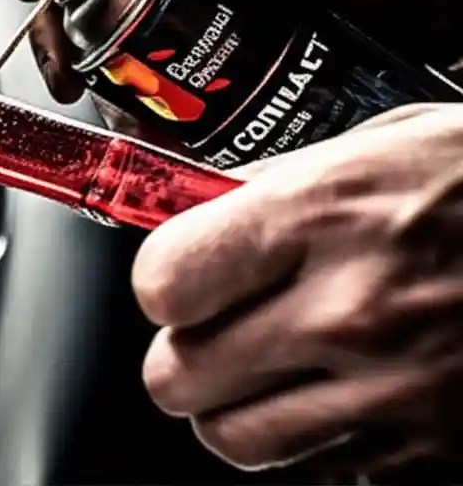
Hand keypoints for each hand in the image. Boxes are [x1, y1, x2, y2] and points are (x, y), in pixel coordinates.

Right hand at [12, 0, 462, 105]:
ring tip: (111, 110)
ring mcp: (205, 21)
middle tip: (64, 74)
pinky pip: (163, 90)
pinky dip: (143, 114)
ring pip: (121, 45)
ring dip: (98, 79)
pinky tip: (149, 131)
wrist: (455, 22)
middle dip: (63, 31)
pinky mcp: (222, 71)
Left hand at [132, 103, 462, 472]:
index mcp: (327, 216)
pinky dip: (322, 442)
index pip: (162, 283)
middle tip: (222, 331)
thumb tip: (198, 215)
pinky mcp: (435, 454)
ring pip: (235, 439)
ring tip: (283, 369)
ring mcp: (399, 394)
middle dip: (189, 355)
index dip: (164, 285)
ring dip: (243, 407)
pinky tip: (356, 395)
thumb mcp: (387, 146)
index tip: (184, 279)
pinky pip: (322, 470)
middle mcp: (353, 312)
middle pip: (178, 378)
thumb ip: (282, 187)